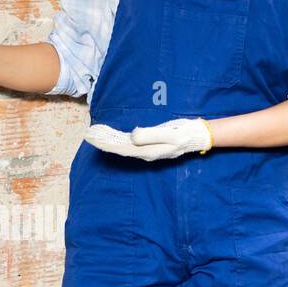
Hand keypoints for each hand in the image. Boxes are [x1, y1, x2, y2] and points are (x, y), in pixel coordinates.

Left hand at [85, 117, 212, 160]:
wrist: (198, 136)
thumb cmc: (185, 133)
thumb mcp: (170, 134)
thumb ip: (151, 135)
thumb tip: (132, 136)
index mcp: (148, 151)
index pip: (121, 148)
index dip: (105, 143)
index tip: (92, 136)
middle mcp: (146, 153)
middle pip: (119, 148)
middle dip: (104, 141)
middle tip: (89, 133)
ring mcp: (148, 150)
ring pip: (124, 146)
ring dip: (110, 140)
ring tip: (97, 133)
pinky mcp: (151, 145)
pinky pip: (130, 144)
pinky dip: (119, 139)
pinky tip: (113, 136)